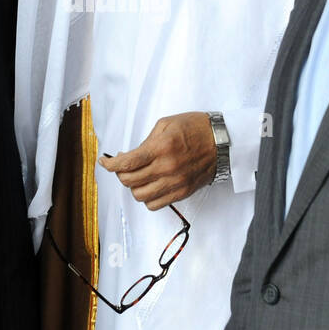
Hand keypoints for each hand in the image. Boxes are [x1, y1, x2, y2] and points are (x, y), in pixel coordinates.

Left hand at [98, 111, 216, 209]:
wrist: (223, 142)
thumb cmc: (195, 128)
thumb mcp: (166, 124)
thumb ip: (146, 141)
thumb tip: (129, 155)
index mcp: (160, 147)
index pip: (126, 163)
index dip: (110, 165)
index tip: (105, 162)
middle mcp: (166, 167)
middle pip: (129, 181)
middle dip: (120, 174)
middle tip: (123, 166)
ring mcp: (175, 183)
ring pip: (140, 196)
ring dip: (133, 187)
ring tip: (137, 177)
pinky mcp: (182, 192)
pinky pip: (155, 205)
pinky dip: (148, 198)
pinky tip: (150, 186)